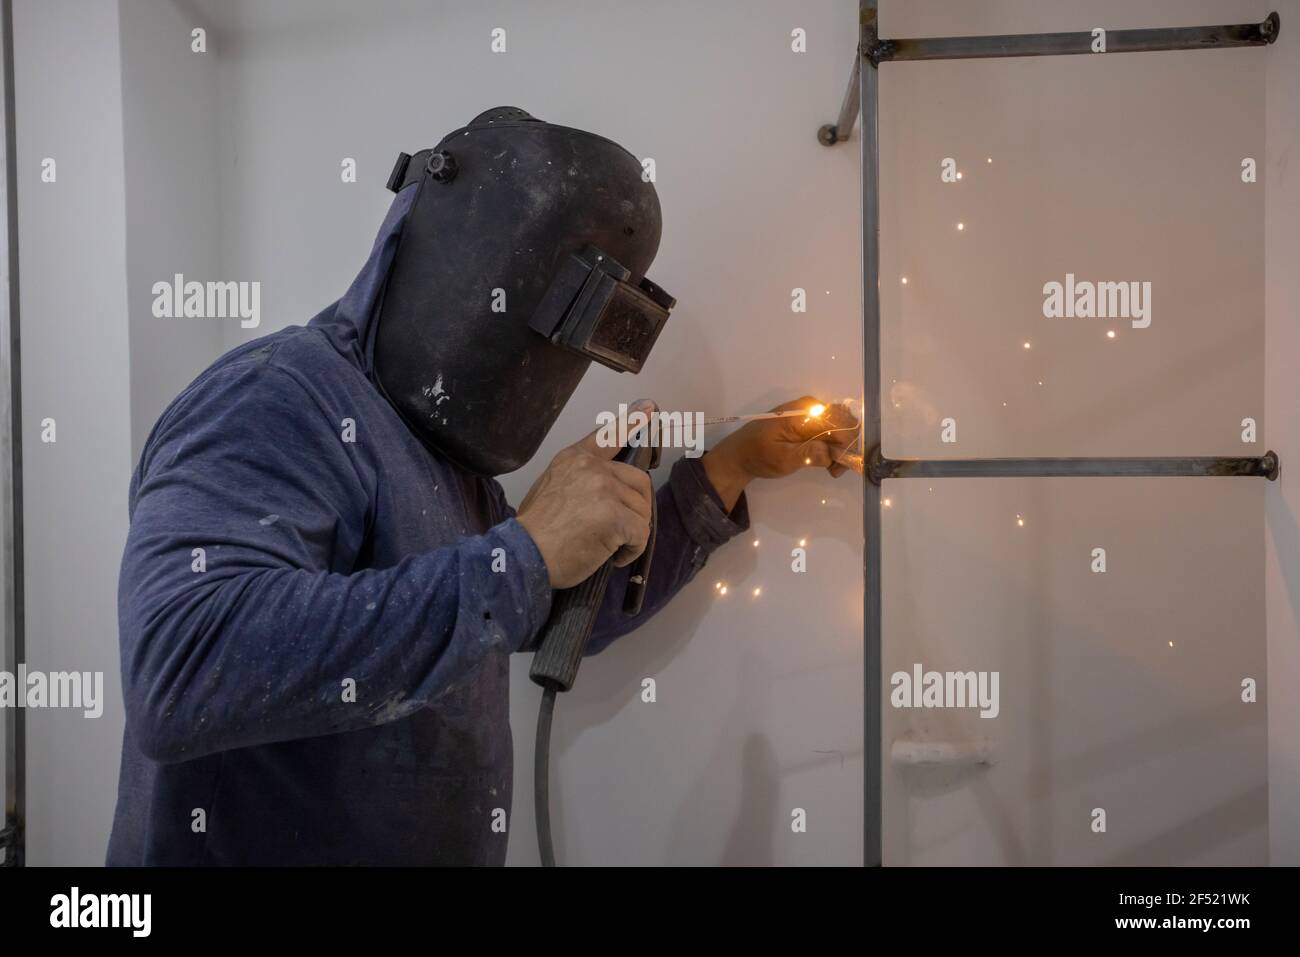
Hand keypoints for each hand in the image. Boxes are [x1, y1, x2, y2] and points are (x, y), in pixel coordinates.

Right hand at [516, 402, 655, 588]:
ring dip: (632, 532)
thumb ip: (577, 479)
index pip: (609, 436)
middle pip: (638, 482)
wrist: (524, 556)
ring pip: (642, 510)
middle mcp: (592, 468)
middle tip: (619, 530)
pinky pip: (641, 533)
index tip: (649, 407)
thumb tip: (602, 490)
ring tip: (608, 547)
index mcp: (574, 459)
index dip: (632, 421)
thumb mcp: (548, 488)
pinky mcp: (615, 516)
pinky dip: (632, 549)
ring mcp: (605, 490)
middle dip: (635, 508)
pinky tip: (613, 556)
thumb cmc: (534, 532)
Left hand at [702, 396, 859, 510]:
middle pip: (844, 423)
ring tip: (830, 469)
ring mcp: (811, 413)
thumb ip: (810, 454)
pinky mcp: (810, 421)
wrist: (740, 453)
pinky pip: (832, 429)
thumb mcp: (783, 459)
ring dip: (841, 448)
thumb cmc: (759, 455)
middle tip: (834, 470)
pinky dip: (834, 446)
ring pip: (841, 427)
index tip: (837, 468)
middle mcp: (811, 407)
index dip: (846, 446)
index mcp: (803, 412)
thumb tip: (834, 452)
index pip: (839, 423)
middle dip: (846, 448)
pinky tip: (827, 461)